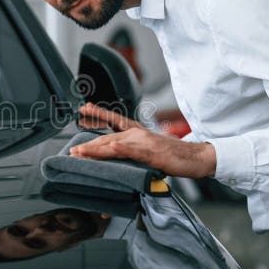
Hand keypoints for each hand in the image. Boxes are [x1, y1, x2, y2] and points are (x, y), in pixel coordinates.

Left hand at [72, 104, 215, 178]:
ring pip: (115, 144)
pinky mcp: (152, 152)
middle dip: (88, 144)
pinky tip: (112, 147)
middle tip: (72, 149)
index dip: (98, 114)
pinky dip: (122, 148)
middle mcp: (138, 133)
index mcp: (137, 131)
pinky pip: (133, 150)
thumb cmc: (173, 156)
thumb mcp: (148, 153)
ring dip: (96, 149)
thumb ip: (133, 154)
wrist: (196, 157)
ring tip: (80, 152)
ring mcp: (145, 142)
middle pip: (108, 137)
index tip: (83, 109)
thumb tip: (118, 159)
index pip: (114, 121)